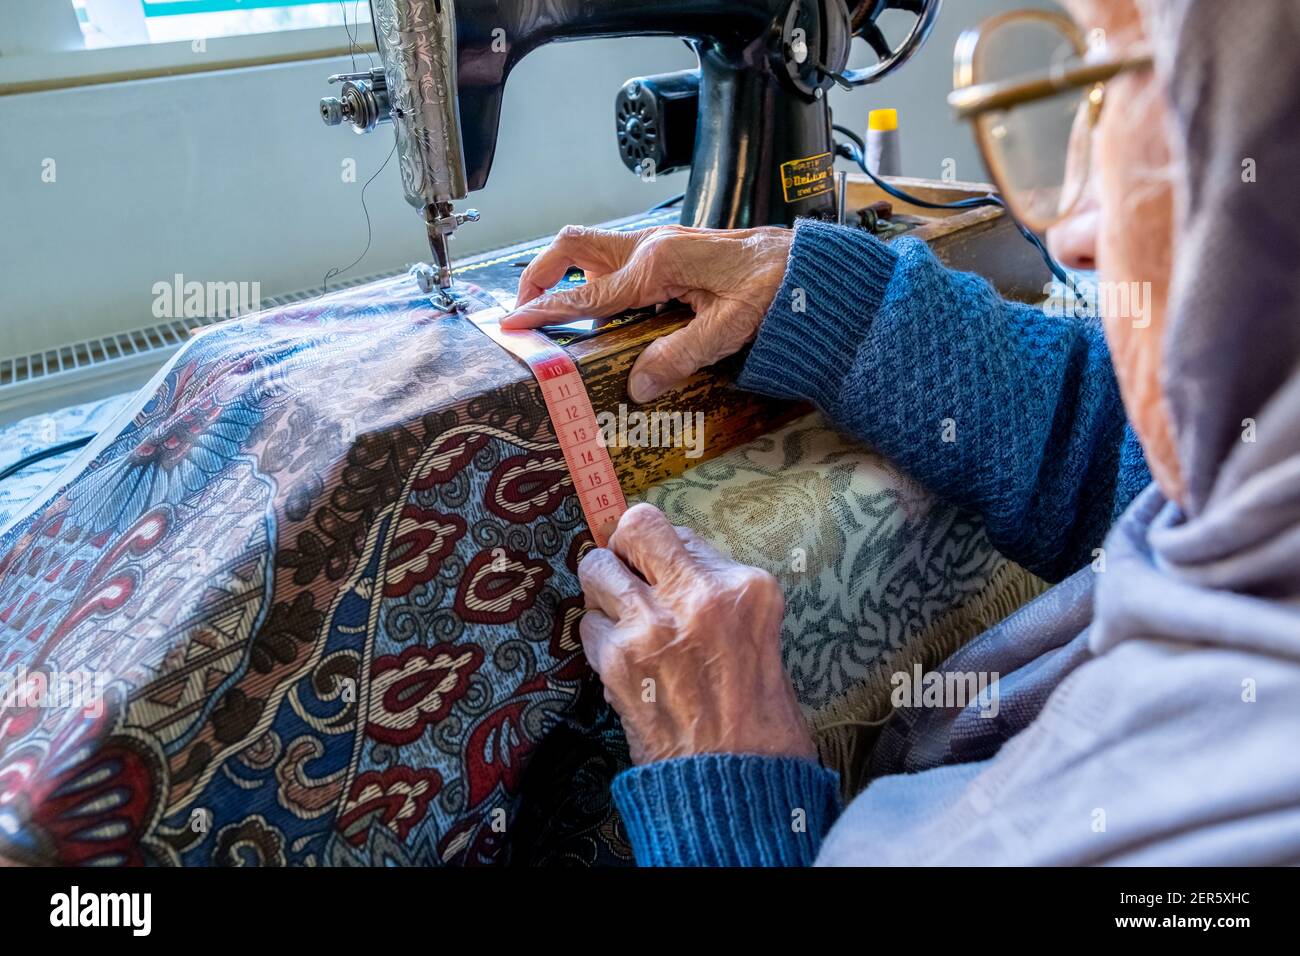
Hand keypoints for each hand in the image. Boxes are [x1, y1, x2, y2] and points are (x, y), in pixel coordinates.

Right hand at [503, 224, 792, 403]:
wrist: (811, 267)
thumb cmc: (779, 289)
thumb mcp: (731, 329)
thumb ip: (681, 355)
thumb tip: (638, 386)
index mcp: (658, 265)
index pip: (585, 293)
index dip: (544, 311)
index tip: (511, 325)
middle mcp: (651, 247)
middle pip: (573, 246)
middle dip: (540, 275)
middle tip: (525, 312)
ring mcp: (661, 245)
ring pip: (592, 247)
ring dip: (565, 273)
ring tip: (553, 312)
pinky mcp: (672, 252)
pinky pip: (617, 259)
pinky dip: (593, 278)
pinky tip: (601, 309)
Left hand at [578, 503, 815, 764]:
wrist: (736, 785)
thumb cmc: (756, 716)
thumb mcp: (758, 635)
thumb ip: (715, 592)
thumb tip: (667, 561)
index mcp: (744, 587)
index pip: (680, 531)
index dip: (662, 551)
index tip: (655, 565)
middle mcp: (698, 595)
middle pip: (635, 527)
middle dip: (624, 546)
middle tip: (626, 572)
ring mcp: (654, 624)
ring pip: (597, 569)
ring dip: (605, 593)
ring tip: (626, 623)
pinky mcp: (618, 659)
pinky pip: (589, 625)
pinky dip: (600, 640)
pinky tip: (625, 665)